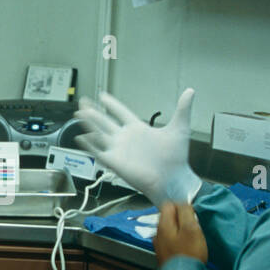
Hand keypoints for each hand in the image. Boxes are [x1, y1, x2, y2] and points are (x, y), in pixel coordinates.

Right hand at [75, 89, 202, 206]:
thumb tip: (190, 91)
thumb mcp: (179, 129)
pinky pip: (98, 152)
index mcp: (138, 129)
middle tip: (83, 101)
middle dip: (94, 112)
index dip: (112, 104)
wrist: (173, 178)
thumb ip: (182, 109)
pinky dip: (89, 145)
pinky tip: (80, 137)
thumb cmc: (176, 158)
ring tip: (79, 113)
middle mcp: (126, 138)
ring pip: (99, 134)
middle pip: (105, 121)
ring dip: (89, 124)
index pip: (121, 112)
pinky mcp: (115, 162)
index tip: (103, 95)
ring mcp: (119, 150)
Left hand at [155, 202, 207, 266]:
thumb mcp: (191, 228)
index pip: (168, 204)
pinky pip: (170, 240)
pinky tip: (186, 247)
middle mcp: (157, 233)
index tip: (191, 213)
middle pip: (168, 216)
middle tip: (192, 226)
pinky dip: (177, 240)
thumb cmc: (189, 253)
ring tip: (190, 237)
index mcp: (163, 224)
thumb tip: (182, 204)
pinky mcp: (163, 254)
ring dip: (179, 230)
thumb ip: (185, 212)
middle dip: (180, 218)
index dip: (181, 206)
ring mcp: (159, 244)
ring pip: (170, 229)